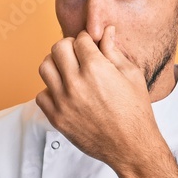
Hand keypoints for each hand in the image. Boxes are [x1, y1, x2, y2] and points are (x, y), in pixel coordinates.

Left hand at [35, 26, 159, 171]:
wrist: (131, 147)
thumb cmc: (136, 111)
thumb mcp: (132, 75)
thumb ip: (114, 51)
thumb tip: (107, 31)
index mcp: (96, 68)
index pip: (79, 39)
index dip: (87, 40)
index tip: (91, 47)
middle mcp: (76, 82)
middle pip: (58, 47)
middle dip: (69, 48)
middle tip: (78, 57)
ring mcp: (64, 101)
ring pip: (45, 67)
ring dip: (56, 65)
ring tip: (69, 73)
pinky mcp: (57, 118)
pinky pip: (41, 95)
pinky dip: (51, 91)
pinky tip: (65, 94)